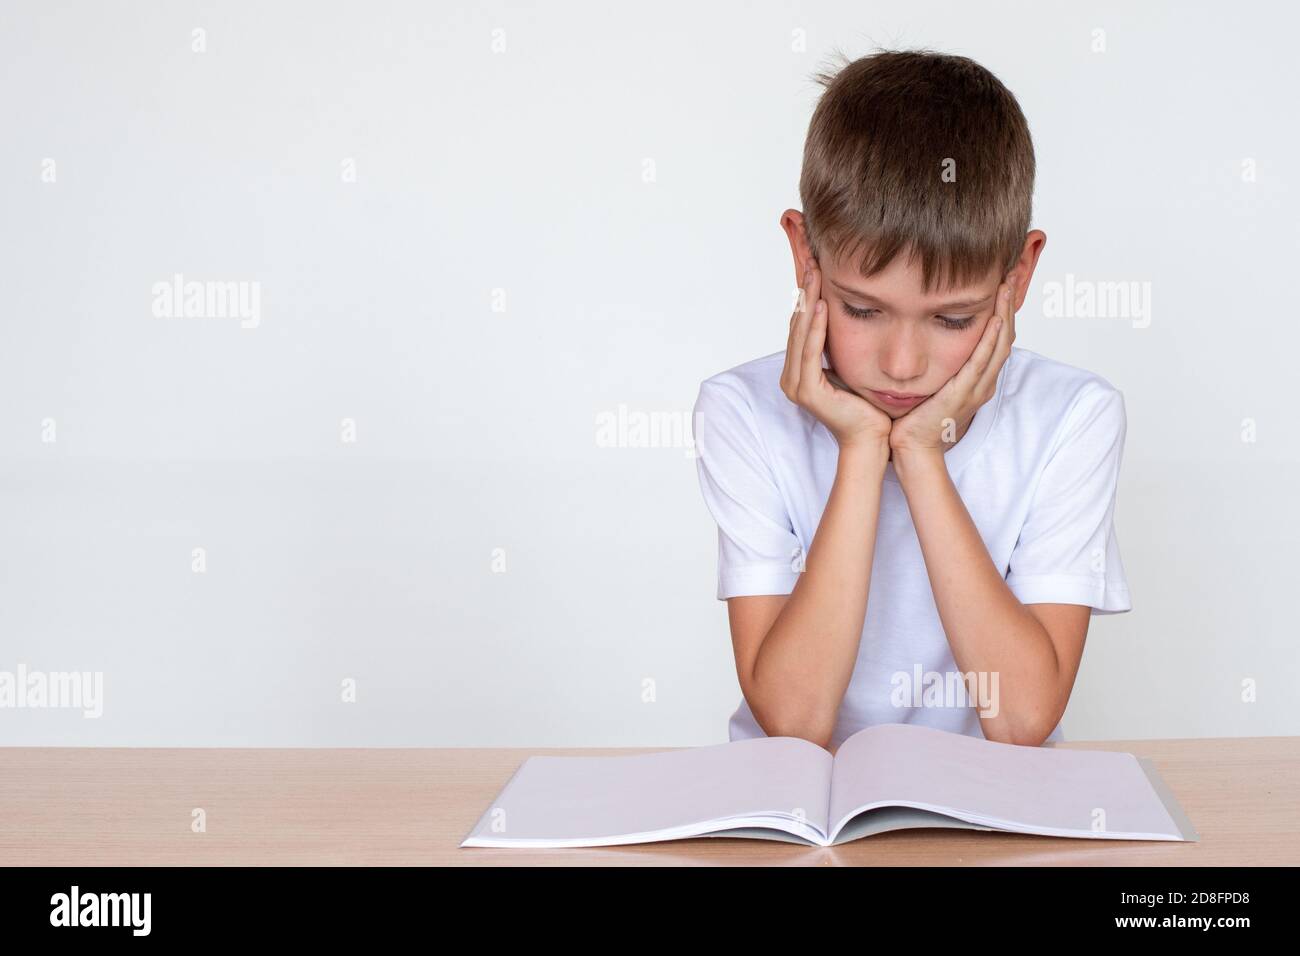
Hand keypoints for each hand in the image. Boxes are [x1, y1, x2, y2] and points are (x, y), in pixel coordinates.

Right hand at [780, 256, 892, 452]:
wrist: (871, 438)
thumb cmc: (866, 406)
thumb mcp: (852, 365)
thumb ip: (842, 345)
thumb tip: (849, 313)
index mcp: (799, 370)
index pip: (801, 327)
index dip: (807, 297)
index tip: (816, 269)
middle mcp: (792, 377)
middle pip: (796, 326)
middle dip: (804, 294)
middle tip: (812, 263)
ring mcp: (796, 385)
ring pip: (800, 335)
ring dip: (808, 304)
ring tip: (814, 276)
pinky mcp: (807, 391)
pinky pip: (810, 353)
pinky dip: (815, 328)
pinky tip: (822, 306)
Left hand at [888, 279, 1016, 454]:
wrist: (911, 446)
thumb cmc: (915, 416)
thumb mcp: (932, 379)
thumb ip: (937, 359)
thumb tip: (925, 331)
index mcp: (978, 376)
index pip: (997, 335)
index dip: (1003, 306)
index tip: (1003, 279)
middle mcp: (983, 381)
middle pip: (1005, 334)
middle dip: (1009, 302)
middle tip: (1013, 273)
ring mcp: (976, 388)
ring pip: (999, 344)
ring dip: (1005, 313)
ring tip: (1008, 285)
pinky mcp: (963, 394)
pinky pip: (981, 363)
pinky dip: (989, 340)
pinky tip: (995, 320)